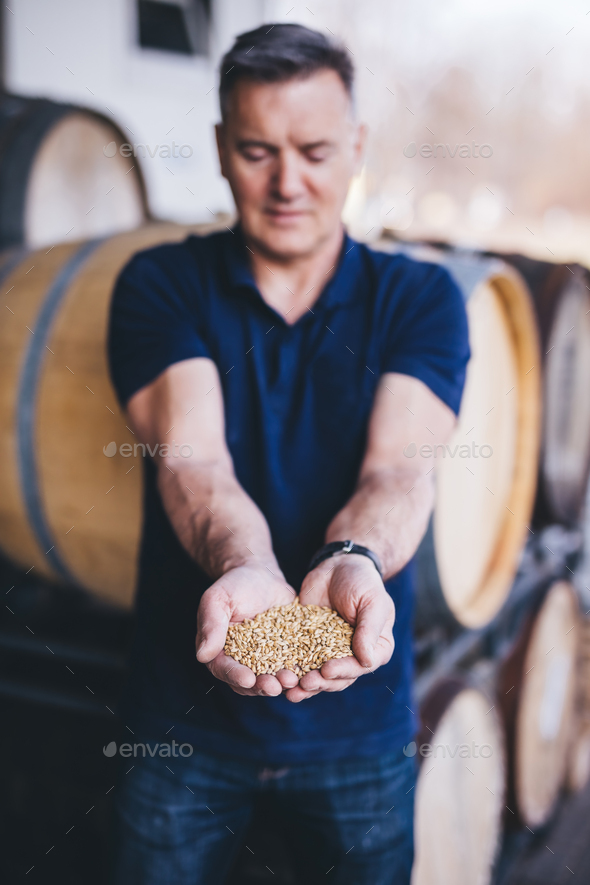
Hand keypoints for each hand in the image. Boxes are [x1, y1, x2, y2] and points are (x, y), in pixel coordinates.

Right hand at [196, 563, 298, 696]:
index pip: (225, 669)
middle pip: (250, 682)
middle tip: (274, 686)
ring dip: (282, 683)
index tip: (248, 679)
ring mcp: (266, 659)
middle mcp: (242, 661)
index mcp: (220, 651)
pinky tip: (309, 672)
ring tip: (292, 680)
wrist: (261, 575)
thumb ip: (211, 625)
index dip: (236, 676)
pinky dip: (300, 672)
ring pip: (272, 678)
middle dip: (262, 686)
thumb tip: (203, 656)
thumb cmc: (234, 584)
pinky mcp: (286, 652)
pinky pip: (293, 666)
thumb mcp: (218, 599)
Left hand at [285, 554, 394, 702]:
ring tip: (290, 690)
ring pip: (318, 675)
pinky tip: (278, 675)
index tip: (327, 669)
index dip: (343, 671)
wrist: (338, 565)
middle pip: (338, 678)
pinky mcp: (309, 644)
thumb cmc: (362, 581)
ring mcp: (330, 652)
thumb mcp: (372, 601)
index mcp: (375, 649)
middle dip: (321, 682)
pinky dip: (292, 670)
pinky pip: (301, 661)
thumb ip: (369, 629)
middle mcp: (353, 656)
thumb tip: (367, 660)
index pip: (360, 667)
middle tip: (305, 683)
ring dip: (305, 685)